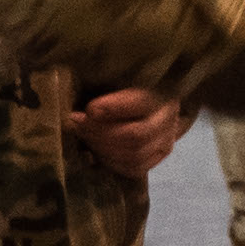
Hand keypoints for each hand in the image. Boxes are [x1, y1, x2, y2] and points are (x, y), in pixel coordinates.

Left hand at [67, 87, 187, 175]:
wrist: (148, 97)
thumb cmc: (125, 82)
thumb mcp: (117, 76)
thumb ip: (103, 85)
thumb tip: (77, 102)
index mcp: (161, 90)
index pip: (139, 103)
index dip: (111, 109)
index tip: (88, 110)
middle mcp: (168, 117)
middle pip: (135, 136)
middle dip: (100, 133)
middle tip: (76, 124)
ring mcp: (166, 140)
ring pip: (134, 156)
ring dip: (102, 149)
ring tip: (84, 136)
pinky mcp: (158, 156)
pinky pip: (134, 169)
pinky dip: (111, 163)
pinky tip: (96, 151)